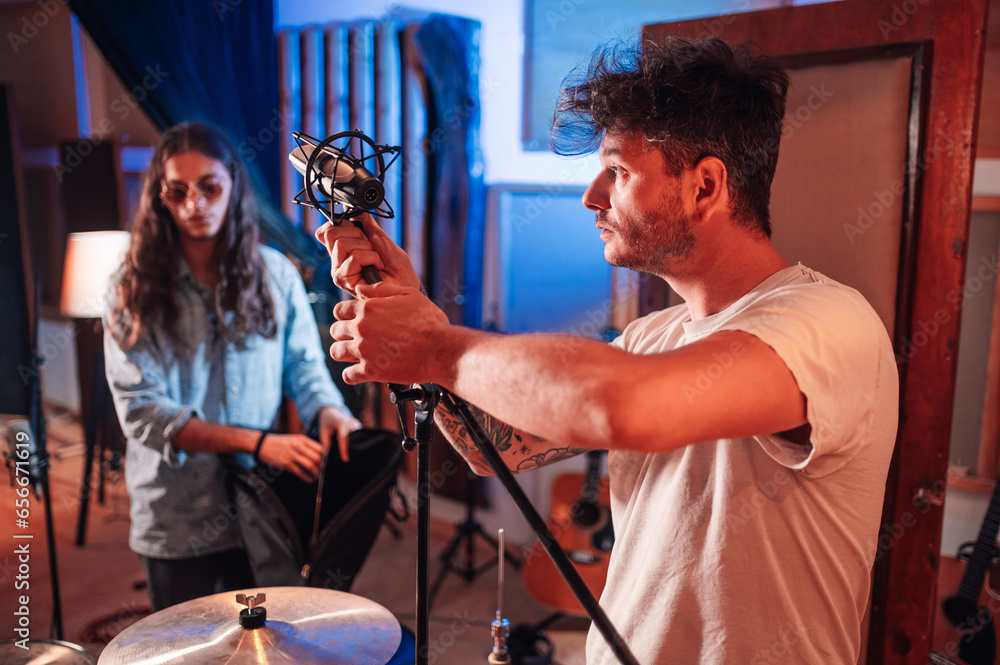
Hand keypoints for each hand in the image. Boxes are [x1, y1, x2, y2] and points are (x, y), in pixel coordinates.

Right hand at [256, 433, 324, 482]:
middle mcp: (297, 446)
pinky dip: (306, 477)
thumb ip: (305, 445)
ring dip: (316, 473)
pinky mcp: (285, 464)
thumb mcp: (293, 438)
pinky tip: (309, 480)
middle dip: (321, 466)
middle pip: (316, 457)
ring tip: (318, 477)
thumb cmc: (278, 442)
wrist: (261, 444)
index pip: (319, 448)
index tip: (326, 462)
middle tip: (323, 471)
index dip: (325, 457)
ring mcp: (291, 455)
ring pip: (309, 465)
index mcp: (301, 439)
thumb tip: (318, 455)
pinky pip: (299, 472)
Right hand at [315, 213, 420, 296]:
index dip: (337, 223)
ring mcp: (339, 272)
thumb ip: (366, 224)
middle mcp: (337, 262)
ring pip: (342, 244)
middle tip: (371, 247)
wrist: (406, 286)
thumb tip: (352, 208)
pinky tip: (377, 267)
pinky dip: (371, 257)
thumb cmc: (397, 269)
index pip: (325, 232)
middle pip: (331, 233)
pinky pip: (354, 257)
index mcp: (344, 252)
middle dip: (356, 234)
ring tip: (376, 260)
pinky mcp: (344, 281)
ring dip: (366, 248)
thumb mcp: (382, 239)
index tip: (356, 227)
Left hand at [318, 405, 361, 462]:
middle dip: (353, 449)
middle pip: (355, 437)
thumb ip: (326, 445)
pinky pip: (361, 437)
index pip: (344, 437)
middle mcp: (351, 422)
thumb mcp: (323, 434)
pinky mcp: (360, 427)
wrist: (331, 413)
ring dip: (357, 447)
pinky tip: (357, 454)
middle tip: (351, 461)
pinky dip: (358, 444)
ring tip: (356, 459)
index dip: (344, 449)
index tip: (345, 460)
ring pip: (360, 437)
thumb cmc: (326, 425)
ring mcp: (357, 424)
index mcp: (341, 422)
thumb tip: (329, 459)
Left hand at [331, 282, 449, 384]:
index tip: (352, 320)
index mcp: (368, 308)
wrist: (440, 350)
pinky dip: (353, 374)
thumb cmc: (429, 322)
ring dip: (344, 353)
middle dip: (344, 333)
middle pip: (336, 331)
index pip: (340, 310)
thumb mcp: (408, 295)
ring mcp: (364, 350)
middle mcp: (361, 328)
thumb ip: (381, 290)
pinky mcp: (370, 371)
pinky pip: (348, 375)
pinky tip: (361, 371)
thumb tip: (360, 289)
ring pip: (337, 352)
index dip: (346, 315)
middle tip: (356, 338)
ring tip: (356, 354)